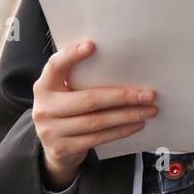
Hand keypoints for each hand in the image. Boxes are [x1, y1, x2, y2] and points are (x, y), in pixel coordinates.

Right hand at [31, 39, 158, 188]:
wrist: (51, 145)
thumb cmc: (66, 108)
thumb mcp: (65, 91)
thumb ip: (81, 78)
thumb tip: (122, 65)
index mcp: (44, 86)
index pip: (55, 66)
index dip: (71, 55)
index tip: (91, 45)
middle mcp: (44, 107)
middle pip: (89, 100)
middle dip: (123, 97)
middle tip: (149, 94)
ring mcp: (51, 130)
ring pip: (97, 121)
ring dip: (128, 115)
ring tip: (149, 110)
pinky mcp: (63, 148)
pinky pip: (98, 138)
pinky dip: (121, 130)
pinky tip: (136, 124)